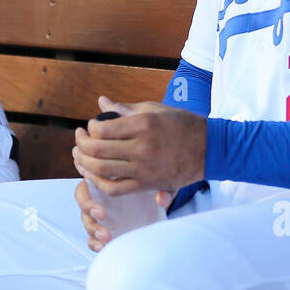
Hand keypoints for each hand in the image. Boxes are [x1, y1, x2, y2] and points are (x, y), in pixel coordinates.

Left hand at [72, 95, 205, 196]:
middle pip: (98, 150)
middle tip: (79, 139)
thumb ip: (125, 109)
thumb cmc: (182, 124)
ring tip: (79, 155)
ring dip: (84, 163)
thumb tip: (101, 101)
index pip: (102, 129)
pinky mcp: (147, 185)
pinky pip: (114, 189)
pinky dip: (98, 182)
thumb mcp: (154, 109)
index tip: (91, 126)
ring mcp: (144, 169)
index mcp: (143, 124)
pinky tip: (92, 174)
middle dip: (81, 144)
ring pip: (102, 170)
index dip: (90, 128)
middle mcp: (142, 147)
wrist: (209, 148)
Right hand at [74, 180, 177, 251]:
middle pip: (83, 203)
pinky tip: (103, 248)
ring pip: (87, 221)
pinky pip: (91, 238)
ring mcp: (98, 214)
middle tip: (103, 222)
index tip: (103, 213)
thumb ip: (160, 188)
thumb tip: (163, 200)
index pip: (86, 188)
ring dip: (94, 231)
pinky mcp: (102, 228)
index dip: (89, 202)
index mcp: (104, 180)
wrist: (154, 197)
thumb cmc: (149, 183)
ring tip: (107, 238)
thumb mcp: (156, 183)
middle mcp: (97, 196)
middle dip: (90, 214)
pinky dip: (94, 244)